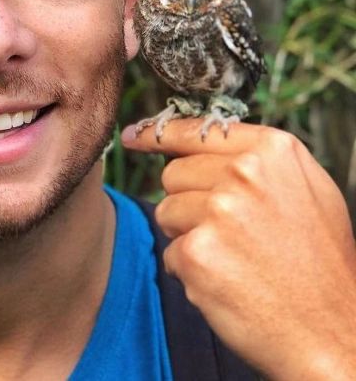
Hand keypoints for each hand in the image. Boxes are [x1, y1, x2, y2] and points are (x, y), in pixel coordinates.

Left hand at [122, 120, 355, 378]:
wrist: (330, 331)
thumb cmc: (319, 264)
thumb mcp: (308, 193)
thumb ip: (258, 162)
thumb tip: (202, 141)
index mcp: (272, 151)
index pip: (197, 130)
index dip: (159, 135)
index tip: (133, 136)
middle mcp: (244, 174)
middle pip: (173, 174)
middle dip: (189, 202)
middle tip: (234, 235)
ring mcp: (219, 212)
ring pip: (166, 212)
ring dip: (189, 237)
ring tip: (237, 259)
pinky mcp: (196, 251)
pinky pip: (169, 252)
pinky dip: (190, 271)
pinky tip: (229, 283)